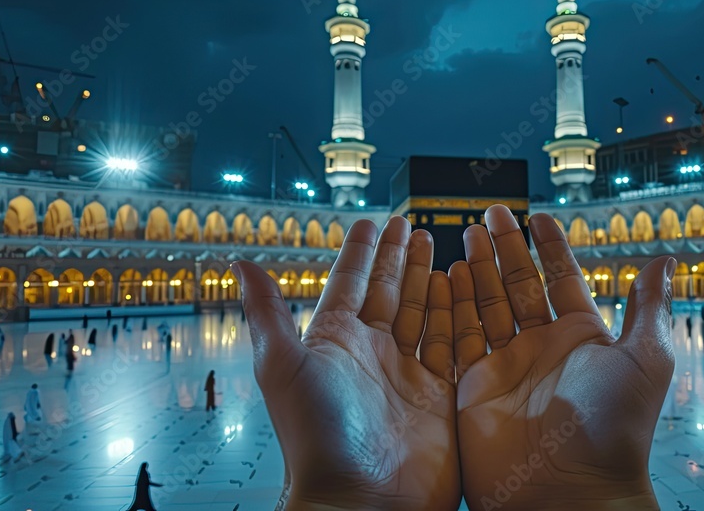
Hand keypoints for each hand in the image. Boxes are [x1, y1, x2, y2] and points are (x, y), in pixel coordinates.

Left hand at [233, 217, 459, 510]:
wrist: (360, 502)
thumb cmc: (315, 438)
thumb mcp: (282, 366)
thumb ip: (268, 311)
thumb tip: (240, 262)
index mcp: (335, 342)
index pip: (351, 283)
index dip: (363, 251)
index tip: (373, 221)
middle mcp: (372, 354)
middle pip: (390, 292)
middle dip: (400, 258)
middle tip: (410, 226)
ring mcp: (408, 375)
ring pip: (424, 314)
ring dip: (430, 280)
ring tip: (439, 247)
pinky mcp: (440, 397)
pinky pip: (454, 346)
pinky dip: (459, 316)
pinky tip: (463, 290)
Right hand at [452, 205, 674, 509]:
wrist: (570, 494)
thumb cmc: (615, 430)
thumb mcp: (646, 360)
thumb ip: (648, 307)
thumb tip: (666, 260)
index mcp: (581, 338)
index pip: (561, 279)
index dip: (550, 247)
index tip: (538, 216)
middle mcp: (541, 349)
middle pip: (516, 286)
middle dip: (504, 249)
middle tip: (490, 213)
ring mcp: (505, 368)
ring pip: (485, 305)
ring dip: (475, 269)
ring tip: (466, 233)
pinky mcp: (472, 388)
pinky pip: (457, 338)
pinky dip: (450, 307)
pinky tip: (445, 276)